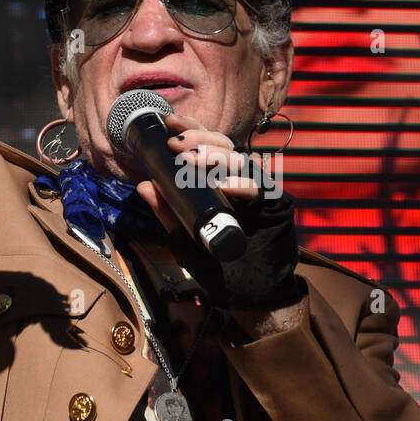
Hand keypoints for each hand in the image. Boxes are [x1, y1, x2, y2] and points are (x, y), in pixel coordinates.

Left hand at [135, 114, 303, 312]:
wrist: (253, 298)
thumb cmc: (222, 270)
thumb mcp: (186, 241)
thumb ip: (168, 214)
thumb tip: (143, 185)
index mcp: (220, 184)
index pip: (208, 147)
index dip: (191, 130)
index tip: (169, 122)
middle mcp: (240, 183)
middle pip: (225, 146)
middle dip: (200, 139)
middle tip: (177, 144)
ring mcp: (259, 194)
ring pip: (242, 160)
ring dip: (217, 156)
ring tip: (191, 160)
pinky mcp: (275, 207)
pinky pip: (261, 189)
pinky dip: (243, 185)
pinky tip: (225, 185)